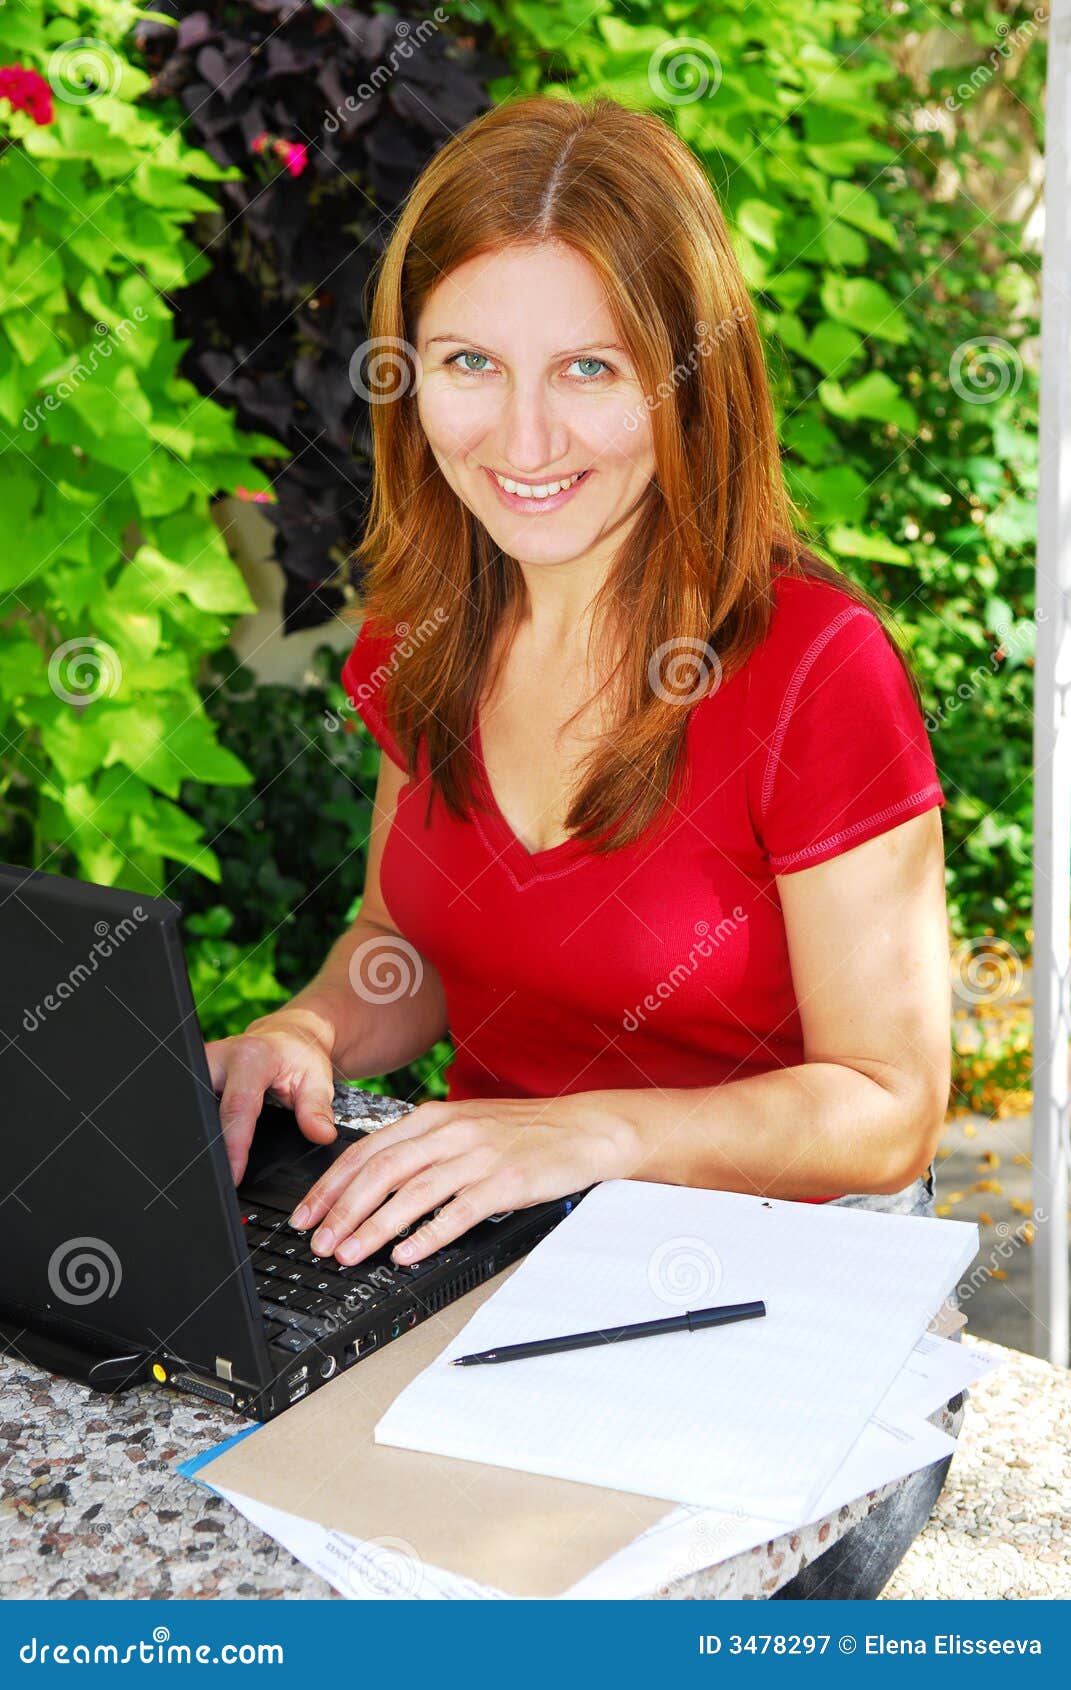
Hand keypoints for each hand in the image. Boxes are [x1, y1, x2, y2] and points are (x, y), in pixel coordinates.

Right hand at [205, 1008, 338, 1183]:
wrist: (286, 1036)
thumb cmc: (299, 1057)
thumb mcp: (317, 1079)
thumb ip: (317, 1108)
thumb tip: (322, 1135)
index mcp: (250, 1058)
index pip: (236, 1107)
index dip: (234, 1145)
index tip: (233, 1177)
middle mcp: (219, 1058)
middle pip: (206, 1111)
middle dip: (209, 1146)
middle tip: (217, 1181)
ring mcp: (202, 1065)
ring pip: (193, 1108)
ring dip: (202, 1138)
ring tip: (215, 1168)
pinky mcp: (195, 1074)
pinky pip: (193, 1105)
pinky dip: (201, 1128)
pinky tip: (209, 1148)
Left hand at [288, 1093, 640, 1265]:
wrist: (582, 1129)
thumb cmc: (521, 1133)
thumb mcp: (464, 1126)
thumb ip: (421, 1146)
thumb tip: (372, 1180)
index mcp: (433, 1117)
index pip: (367, 1151)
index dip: (330, 1185)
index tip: (306, 1215)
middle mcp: (449, 1131)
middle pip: (380, 1172)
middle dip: (342, 1211)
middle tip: (319, 1243)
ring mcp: (476, 1155)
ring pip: (411, 1193)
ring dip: (374, 1227)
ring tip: (350, 1254)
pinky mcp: (504, 1181)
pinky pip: (456, 1211)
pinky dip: (426, 1235)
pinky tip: (405, 1254)